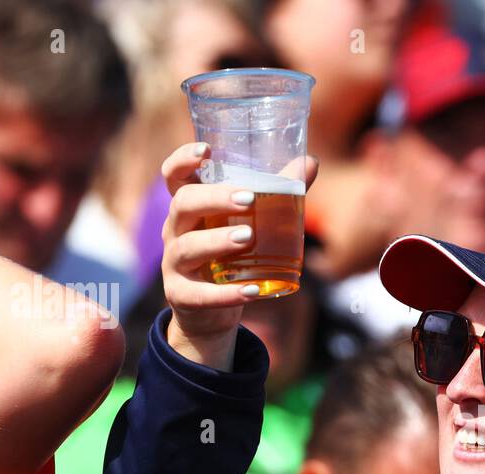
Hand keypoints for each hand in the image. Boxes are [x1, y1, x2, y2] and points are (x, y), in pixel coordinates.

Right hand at [160, 142, 317, 366]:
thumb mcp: (248, 224)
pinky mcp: (181, 296)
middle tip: (248, 199)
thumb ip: (277, 193)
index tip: (205, 150)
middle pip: (182, 204)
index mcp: (188, 208)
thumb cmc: (230, 258)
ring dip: (217, 241)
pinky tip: (253, 291)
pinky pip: (200, 295)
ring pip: (188, 247)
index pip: (173, 176)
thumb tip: (310, 162)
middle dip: (214, 199)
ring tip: (248, 238)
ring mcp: (174, 264)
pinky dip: (227, 294)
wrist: (210, 313)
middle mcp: (175, 231)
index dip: (182, 160)